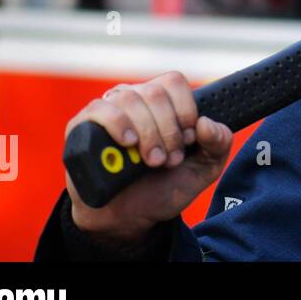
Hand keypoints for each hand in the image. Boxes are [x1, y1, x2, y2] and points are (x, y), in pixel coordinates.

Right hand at [63, 71, 233, 243]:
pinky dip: (117, 124)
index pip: (175, 82)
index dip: (185, 109)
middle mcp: (135, 99)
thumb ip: (218, 144)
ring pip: (131, 99)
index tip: (188, 138)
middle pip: (156, 92)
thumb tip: (207, 122)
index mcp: (163, 102)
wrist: (129, 217)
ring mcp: (108, 110)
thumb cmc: (163, 186)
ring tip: (151, 161)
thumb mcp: (202, 169)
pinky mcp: (82, 126)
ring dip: (147, 133)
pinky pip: (99, 109)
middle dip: (168, 130)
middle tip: (169, 159)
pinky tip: (128, 143)